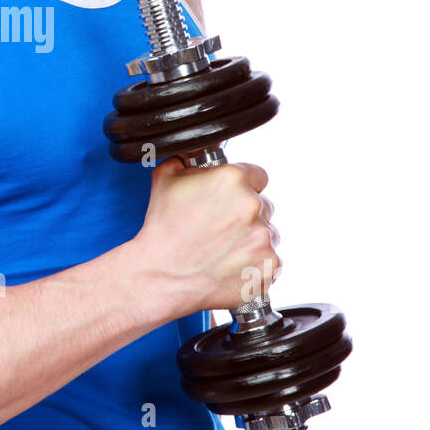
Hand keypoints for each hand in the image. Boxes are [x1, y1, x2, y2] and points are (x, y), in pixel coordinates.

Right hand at [128, 156, 281, 320]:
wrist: (161, 275)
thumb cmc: (162, 231)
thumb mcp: (165, 178)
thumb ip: (187, 159)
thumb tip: (194, 153)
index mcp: (232, 180)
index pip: (257, 175)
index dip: (243, 186)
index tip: (232, 198)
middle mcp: (252, 206)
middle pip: (261, 205)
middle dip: (244, 215)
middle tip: (219, 228)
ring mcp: (263, 238)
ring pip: (266, 233)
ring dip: (250, 239)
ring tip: (222, 249)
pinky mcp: (268, 266)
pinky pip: (269, 260)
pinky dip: (254, 264)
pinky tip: (230, 264)